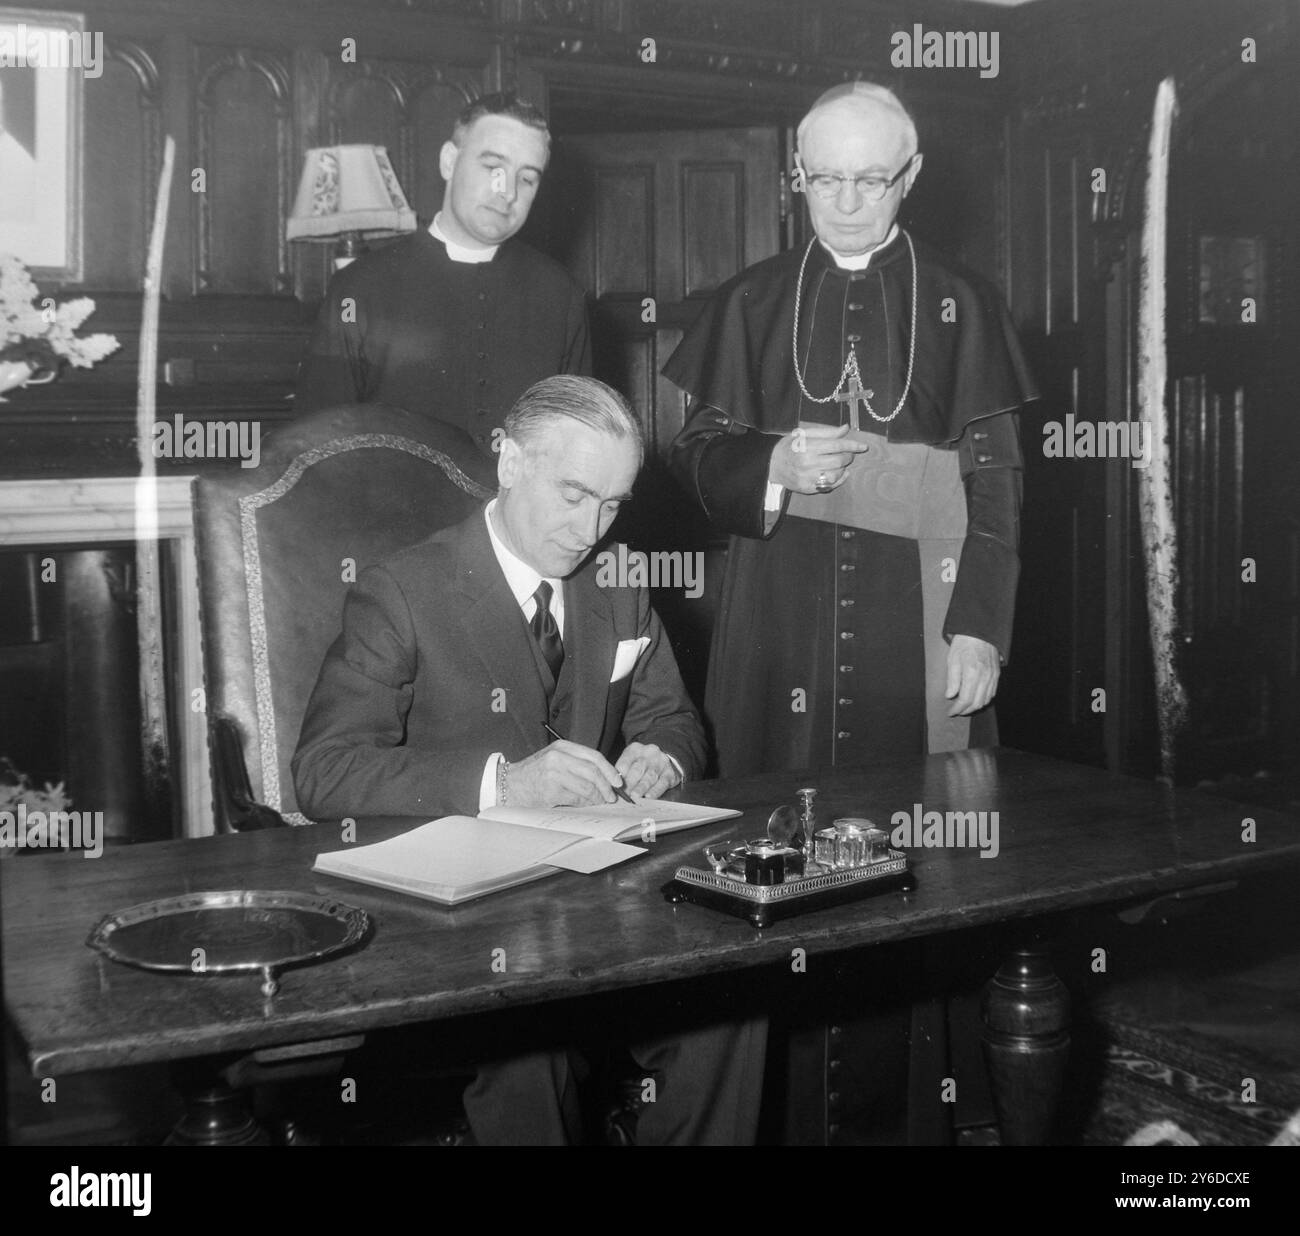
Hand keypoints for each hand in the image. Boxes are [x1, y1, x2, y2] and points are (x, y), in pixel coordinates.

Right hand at [504, 740, 621, 806]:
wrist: (509, 785)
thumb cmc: (535, 773)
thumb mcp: (554, 759)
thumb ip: (576, 763)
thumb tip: (605, 776)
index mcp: (562, 747)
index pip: (593, 756)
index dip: (609, 769)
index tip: (617, 781)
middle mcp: (558, 757)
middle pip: (593, 771)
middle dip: (606, 786)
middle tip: (612, 796)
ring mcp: (554, 774)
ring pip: (587, 787)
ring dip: (597, 797)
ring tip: (600, 801)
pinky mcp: (550, 791)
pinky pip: (576, 799)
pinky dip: (585, 804)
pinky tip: (586, 805)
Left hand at [615, 743, 680, 798]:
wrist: (665, 757)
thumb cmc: (642, 763)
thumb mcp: (630, 760)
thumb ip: (622, 771)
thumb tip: (613, 787)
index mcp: (635, 749)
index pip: (625, 761)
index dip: (619, 774)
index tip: (615, 785)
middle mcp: (649, 753)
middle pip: (638, 768)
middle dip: (630, 783)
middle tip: (624, 794)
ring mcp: (660, 762)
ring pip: (650, 776)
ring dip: (641, 788)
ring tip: (634, 796)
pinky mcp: (670, 773)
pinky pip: (662, 783)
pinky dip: (655, 791)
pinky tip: (649, 797)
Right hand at [769, 422, 870, 494]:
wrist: (772, 464)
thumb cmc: (790, 446)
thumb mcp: (805, 434)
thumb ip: (826, 432)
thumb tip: (846, 429)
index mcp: (808, 447)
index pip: (836, 446)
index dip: (852, 445)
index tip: (863, 446)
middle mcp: (808, 463)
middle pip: (839, 461)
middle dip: (848, 456)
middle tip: (848, 454)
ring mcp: (808, 478)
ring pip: (836, 474)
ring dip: (843, 468)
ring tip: (839, 462)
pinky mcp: (808, 488)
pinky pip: (830, 486)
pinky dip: (839, 479)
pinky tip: (841, 473)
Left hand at [944, 634, 1000, 715]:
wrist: (981, 632)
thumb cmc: (964, 644)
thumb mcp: (952, 660)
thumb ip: (952, 680)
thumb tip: (950, 696)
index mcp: (972, 673)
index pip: (965, 699)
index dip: (957, 709)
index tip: (950, 711)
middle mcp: (985, 677)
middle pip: (977, 703)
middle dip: (965, 711)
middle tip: (956, 711)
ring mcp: (993, 676)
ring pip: (985, 700)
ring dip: (974, 707)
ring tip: (964, 707)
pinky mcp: (997, 675)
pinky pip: (992, 693)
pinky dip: (983, 699)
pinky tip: (975, 698)